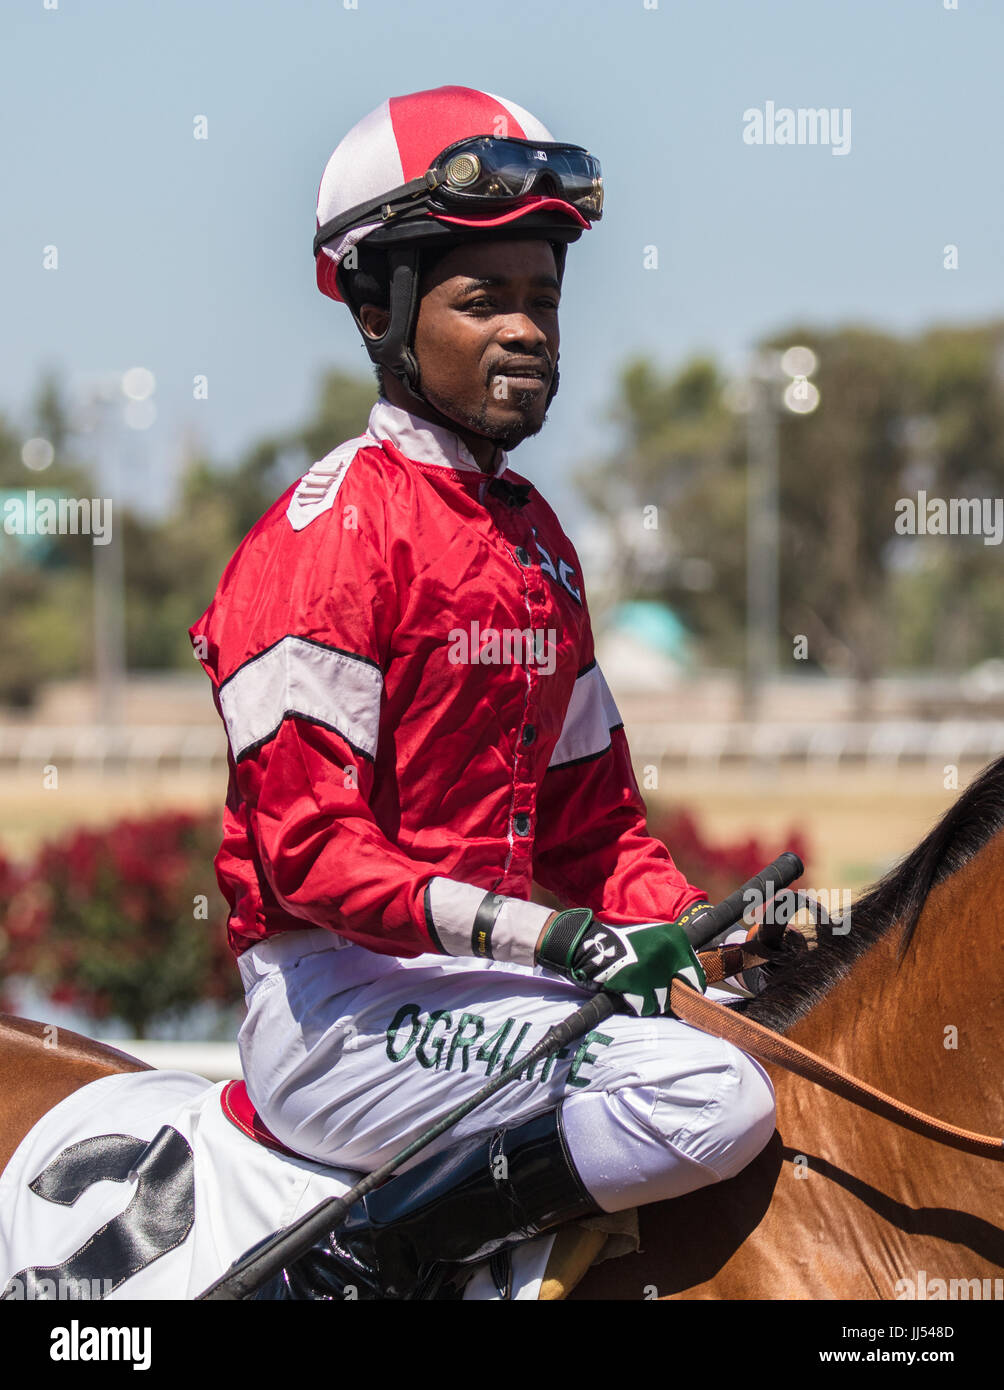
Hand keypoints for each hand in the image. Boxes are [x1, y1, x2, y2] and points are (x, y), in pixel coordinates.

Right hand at [536, 906, 707, 1016]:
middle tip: (658, 993)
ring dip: (651, 1000)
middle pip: (682, 991)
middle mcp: (668, 952)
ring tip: (637, 988)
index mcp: (676, 938)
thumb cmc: (625, 945)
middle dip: (671, 996)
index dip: (688, 986)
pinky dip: (636, 1004)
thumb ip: (674, 957)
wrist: (592, 946)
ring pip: (663, 1002)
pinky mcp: (636, 984)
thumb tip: (693, 984)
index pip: (696, 975)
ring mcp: (652, 969)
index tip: (680, 991)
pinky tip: (627, 991)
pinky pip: (645, 1007)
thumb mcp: (655, 939)